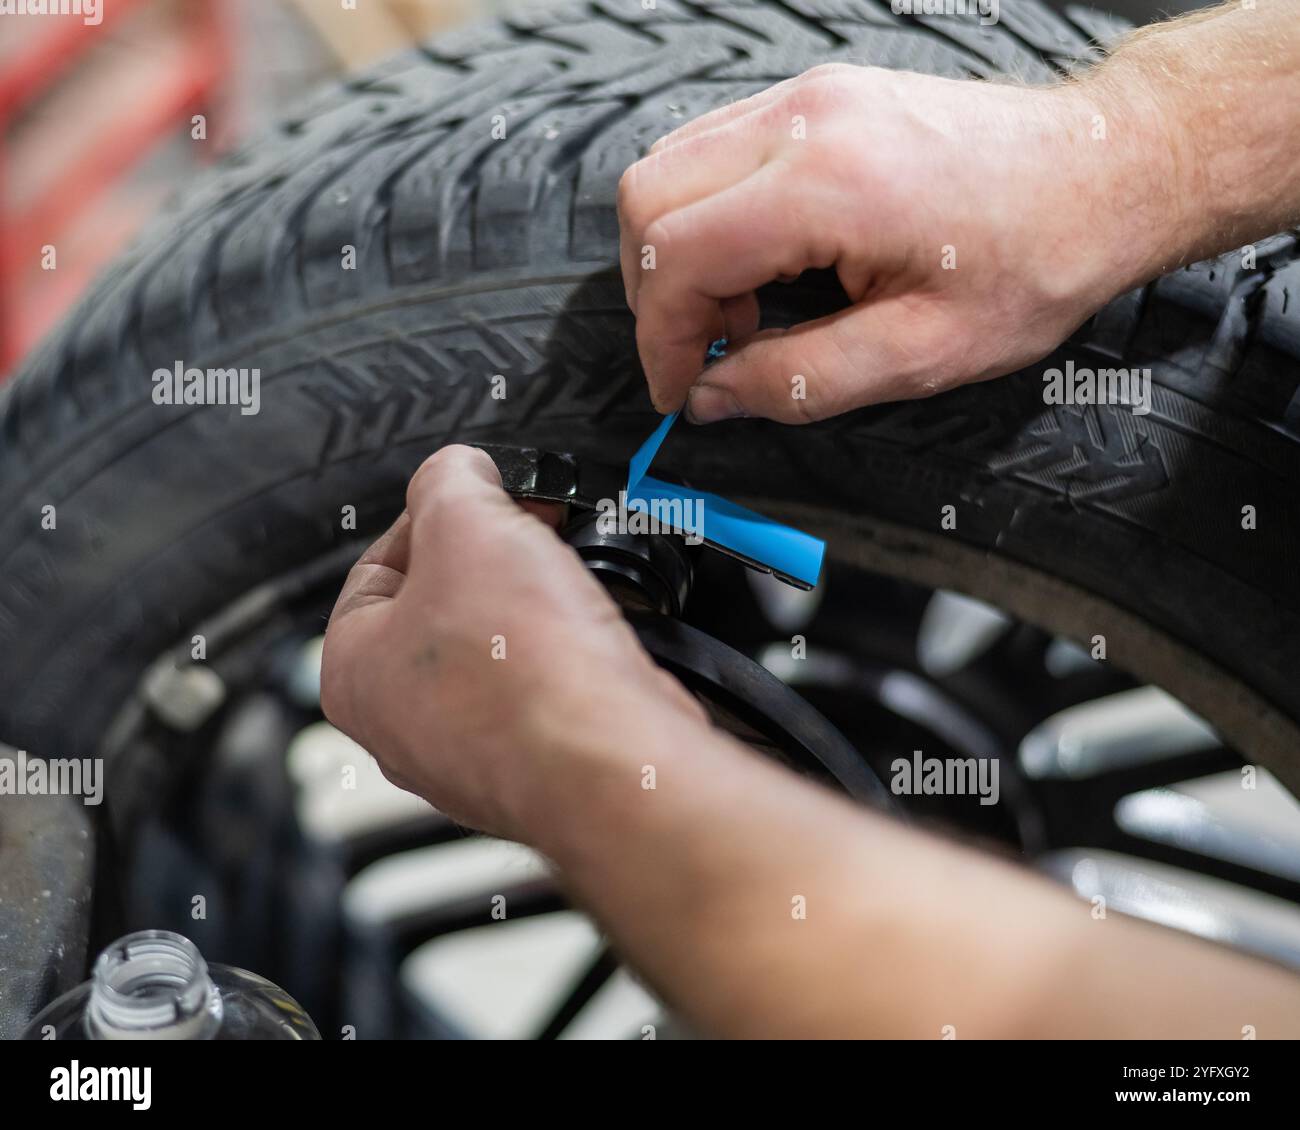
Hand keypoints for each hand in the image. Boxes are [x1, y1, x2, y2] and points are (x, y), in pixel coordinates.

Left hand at [319, 445, 702, 839]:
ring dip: (532, 607)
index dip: (433, 514)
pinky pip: (541, 693)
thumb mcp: (466, 519)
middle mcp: (401, 727)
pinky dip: (565, 658)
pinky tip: (589, 639)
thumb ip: (450, 478)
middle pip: (439, 609)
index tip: (477, 496)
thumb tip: (460, 470)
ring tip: (564, 581)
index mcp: (352, 672)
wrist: (609, 757)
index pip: (376, 566)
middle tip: (530, 531)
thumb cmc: (523, 669)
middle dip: (491, 560)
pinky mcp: (536, 767)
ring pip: (494, 654)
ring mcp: (471, 755)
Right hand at [617, 63, 1183, 422]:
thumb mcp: (922, 352)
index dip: (660, 336)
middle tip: (705, 355)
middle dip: (656, 294)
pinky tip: (760, 268)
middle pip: (647, 198)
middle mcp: (804, 120)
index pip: (673, 251)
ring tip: (741, 315)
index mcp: (828, 181)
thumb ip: (799, 381)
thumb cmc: (1038, 254)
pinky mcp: (816, 99)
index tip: (680, 388)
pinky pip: (713, 152)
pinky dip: (709, 220)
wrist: (1103, 172)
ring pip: (669, 167)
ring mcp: (807, 97)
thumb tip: (713, 396)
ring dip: (678, 256)